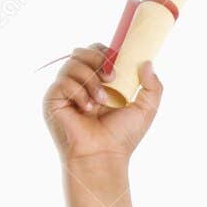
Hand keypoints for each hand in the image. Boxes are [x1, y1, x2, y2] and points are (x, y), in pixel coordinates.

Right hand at [43, 43, 162, 165]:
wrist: (104, 155)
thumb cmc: (122, 137)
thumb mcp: (146, 109)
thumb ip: (153, 86)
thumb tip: (148, 62)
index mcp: (99, 83)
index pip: (95, 53)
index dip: (105, 51)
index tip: (117, 61)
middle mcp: (80, 85)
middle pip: (81, 51)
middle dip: (97, 58)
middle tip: (112, 77)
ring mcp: (65, 92)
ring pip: (72, 63)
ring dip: (92, 79)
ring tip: (101, 101)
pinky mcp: (53, 100)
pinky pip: (63, 82)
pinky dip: (79, 93)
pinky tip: (87, 109)